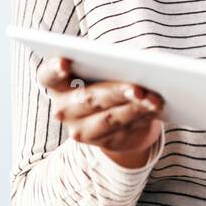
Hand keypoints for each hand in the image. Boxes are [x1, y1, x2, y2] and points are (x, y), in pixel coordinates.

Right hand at [37, 56, 164, 167]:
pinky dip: (143, 118)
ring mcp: (81, 130)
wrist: (112, 113)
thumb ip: (108, 62)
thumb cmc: (104, 77)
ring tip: (154, 100)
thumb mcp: (101, 67)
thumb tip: (134, 64)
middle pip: (88, 99)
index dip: (54, 69)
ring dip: (135, 109)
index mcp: (56, 83)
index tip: (64, 62)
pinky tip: (157, 109)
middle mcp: (64, 109)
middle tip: (137, 87)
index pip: (48, 75)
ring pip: (110, 119)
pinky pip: (125, 130)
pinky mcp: (104, 143)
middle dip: (115, 92)